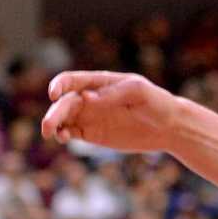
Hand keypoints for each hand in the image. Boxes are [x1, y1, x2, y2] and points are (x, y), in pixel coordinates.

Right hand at [43, 71, 177, 153]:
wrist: (169, 127)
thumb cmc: (156, 102)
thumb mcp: (139, 92)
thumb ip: (113, 94)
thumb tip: (87, 98)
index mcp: (100, 82)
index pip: (72, 80)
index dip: (59, 85)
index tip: (54, 94)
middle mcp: (90, 98)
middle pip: (64, 102)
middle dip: (54, 112)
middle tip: (49, 125)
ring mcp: (90, 116)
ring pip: (63, 118)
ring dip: (53, 124)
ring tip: (52, 133)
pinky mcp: (92, 134)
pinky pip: (71, 133)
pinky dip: (63, 135)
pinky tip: (63, 138)